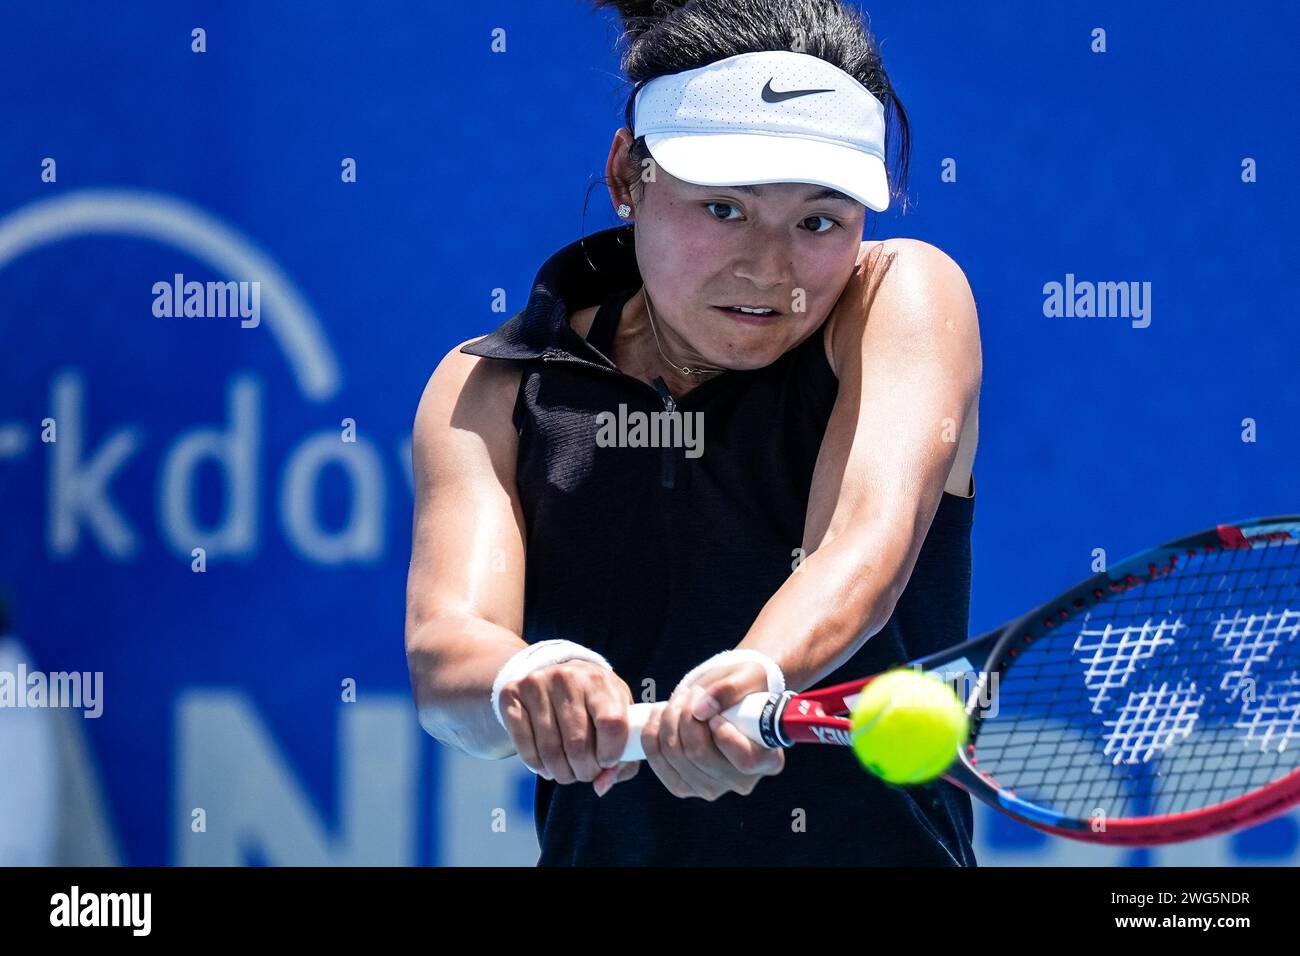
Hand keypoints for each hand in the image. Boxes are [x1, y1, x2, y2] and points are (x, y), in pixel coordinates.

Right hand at [497, 660, 640, 795]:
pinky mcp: (511, 696)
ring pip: (550, 749)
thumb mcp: (617, 719)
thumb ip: (621, 759)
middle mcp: (568, 678)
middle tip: (586, 773)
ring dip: (561, 773)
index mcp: (600, 681)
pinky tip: (546, 766)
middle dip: (584, 771)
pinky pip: (523, 745)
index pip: (612, 724)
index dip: (611, 754)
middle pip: (578, 743)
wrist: (555, 675)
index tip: (607, 762)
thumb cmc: (593, 704)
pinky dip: (537, 765)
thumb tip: (601, 786)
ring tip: (567, 772)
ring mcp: (537, 684)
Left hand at [641, 659, 784, 799]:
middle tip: (691, 692)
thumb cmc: (745, 687)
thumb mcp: (747, 677)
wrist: (728, 698)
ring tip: (679, 699)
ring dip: (668, 720)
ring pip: (676, 756)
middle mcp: (742, 782)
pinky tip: (660, 714)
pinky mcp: (685, 786)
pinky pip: (658, 762)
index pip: (744, 760)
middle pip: (700, 755)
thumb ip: (729, 690)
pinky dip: (652, 734)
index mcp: (768, 761)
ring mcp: (712, 788)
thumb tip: (701, 709)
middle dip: (686, 716)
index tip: (717, 712)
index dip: (724, 734)